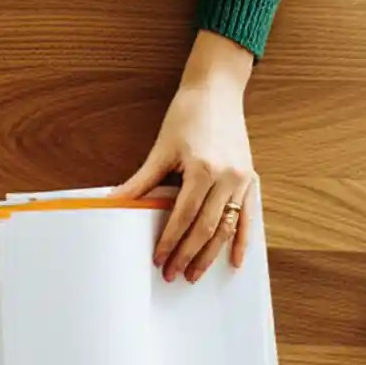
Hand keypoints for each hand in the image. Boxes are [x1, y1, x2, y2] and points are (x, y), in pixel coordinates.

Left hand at [112, 30, 256, 282]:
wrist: (217, 89)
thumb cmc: (188, 114)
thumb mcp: (162, 148)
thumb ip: (142, 181)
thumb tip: (115, 202)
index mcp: (204, 170)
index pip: (183, 217)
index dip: (170, 242)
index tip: (158, 259)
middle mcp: (227, 177)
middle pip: (206, 229)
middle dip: (188, 255)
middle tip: (173, 275)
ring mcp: (242, 180)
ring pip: (228, 228)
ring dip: (211, 255)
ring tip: (195, 274)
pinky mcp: (250, 179)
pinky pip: (248, 217)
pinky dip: (242, 241)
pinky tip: (235, 262)